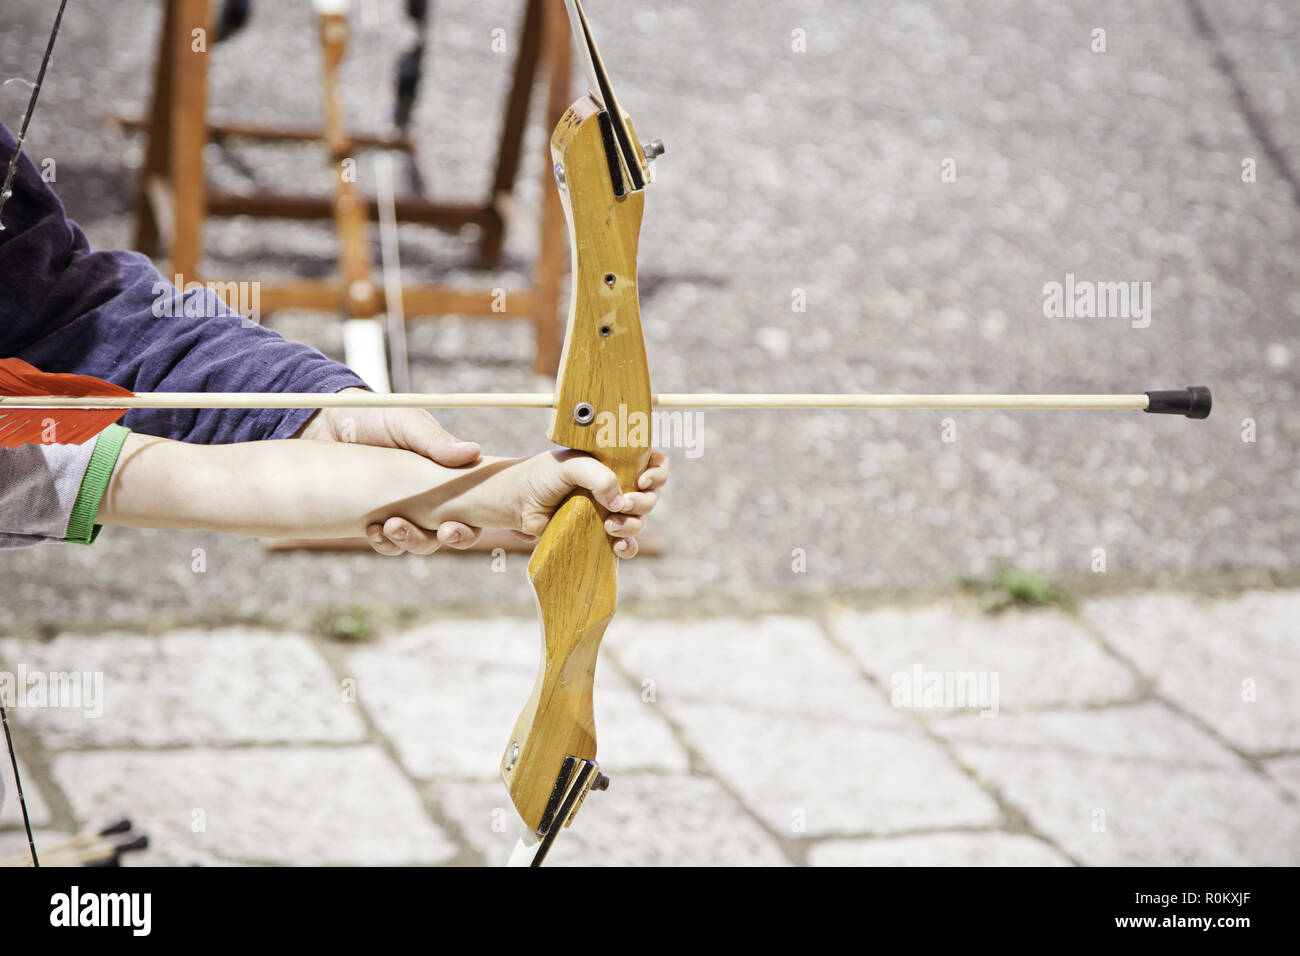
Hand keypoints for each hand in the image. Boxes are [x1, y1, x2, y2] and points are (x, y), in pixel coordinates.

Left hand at [297, 388, 483, 554]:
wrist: (325, 423)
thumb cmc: (374, 416)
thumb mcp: (406, 422)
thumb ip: (435, 440)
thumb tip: (474, 452)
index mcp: (448, 474)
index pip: (474, 508)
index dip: (471, 525)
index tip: (452, 526)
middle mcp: (431, 497)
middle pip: (451, 534)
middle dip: (446, 540)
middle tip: (438, 533)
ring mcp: (404, 511)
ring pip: (420, 543)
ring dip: (410, 542)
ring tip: (390, 525)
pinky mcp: (377, 519)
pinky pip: (388, 544)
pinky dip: (384, 543)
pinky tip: (372, 530)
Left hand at [514, 449, 669, 558]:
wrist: (519, 502)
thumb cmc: (543, 476)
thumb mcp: (571, 465)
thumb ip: (598, 476)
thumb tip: (619, 503)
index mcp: (617, 462)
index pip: (654, 462)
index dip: (658, 473)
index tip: (643, 481)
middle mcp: (619, 485)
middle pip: (651, 496)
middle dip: (643, 503)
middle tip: (621, 505)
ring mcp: (611, 511)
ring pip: (640, 521)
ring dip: (633, 525)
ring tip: (610, 525)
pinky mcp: (601, 534)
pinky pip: (627, 545)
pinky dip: (628, 547)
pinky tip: (617, 546)